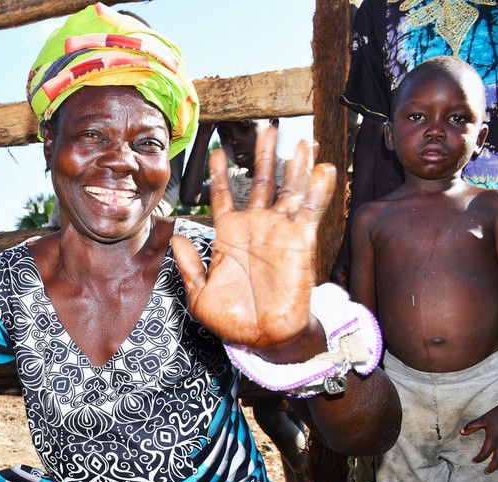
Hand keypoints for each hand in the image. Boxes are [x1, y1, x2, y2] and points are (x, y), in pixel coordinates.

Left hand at [171, 125, 335, 349]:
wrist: (263, 339)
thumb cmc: (232, 320)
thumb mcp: (199, 295)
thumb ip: (188, 266)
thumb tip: (175, 236)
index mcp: (228, 236)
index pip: (222, 195)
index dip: (219, 173)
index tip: (216, 148)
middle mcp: (255, 228)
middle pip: (259, 181)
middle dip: (262, 155)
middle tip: (266, 126)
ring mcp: (279, 232)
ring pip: (287, 189)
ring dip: (294, 164)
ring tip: (299, 138)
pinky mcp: (301, 242)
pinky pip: (310, 211)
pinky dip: (317, 189)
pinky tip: (322, 167)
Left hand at [461, 403, 497, 473]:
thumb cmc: (496, 415)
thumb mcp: (483, 420)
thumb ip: (471, 426)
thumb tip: (461, 432)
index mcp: (493, 439)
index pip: (485, 453)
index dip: (479, 458)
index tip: (474, 460)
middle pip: (497, 460)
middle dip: (492, 467)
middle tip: (485, 472)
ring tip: (492, 468)